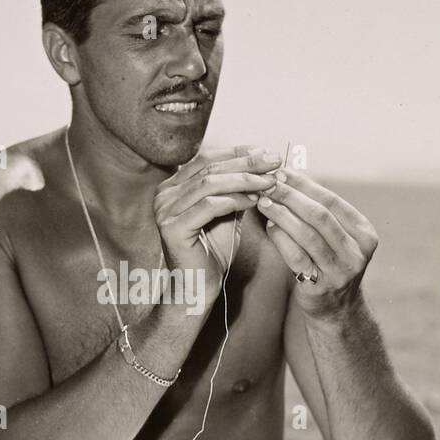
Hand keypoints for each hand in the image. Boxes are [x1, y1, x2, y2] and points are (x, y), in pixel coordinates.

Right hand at [153, 148, 280, 295]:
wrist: (198, 287)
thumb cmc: (213, 252)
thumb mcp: (227, 213)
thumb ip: (236, 190)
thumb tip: (262, 165)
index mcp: (174, 186)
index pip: (208, 158)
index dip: (239, 153)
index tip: (267, 152)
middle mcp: (165, 194)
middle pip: (210, 167)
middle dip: (246, 163)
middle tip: (274, 161)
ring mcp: (165, 210)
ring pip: (210, 183)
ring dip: (245, 180)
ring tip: (269, 181)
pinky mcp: (172, 227)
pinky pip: (209, 205)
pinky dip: (235, 200)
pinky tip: (255, 200)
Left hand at [256, 170, 378, 316]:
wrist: (336, 310)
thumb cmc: (329, 263)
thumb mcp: (335, 237)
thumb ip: (319, 211)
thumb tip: (287, 176)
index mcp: (364, 232)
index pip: (332, 201)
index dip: (305, 184)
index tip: (282, 172)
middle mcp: (357, 251)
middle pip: (320, 215)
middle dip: (291, 196)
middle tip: (267, 183)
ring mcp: (341, 271)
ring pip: (307, 235)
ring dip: (282, 215)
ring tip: (263, 201)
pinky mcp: (321, 287)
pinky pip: (296, 257)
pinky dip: (280, 238)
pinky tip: (268, 226)